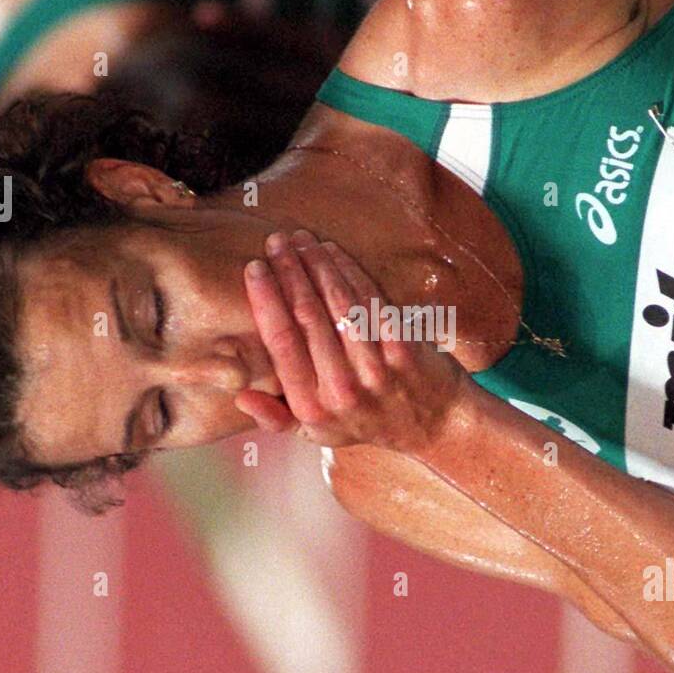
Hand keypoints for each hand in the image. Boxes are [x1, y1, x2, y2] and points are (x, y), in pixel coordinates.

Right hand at [235, 229, 468, 451]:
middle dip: (288, 272)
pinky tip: (333, 251)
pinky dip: (350, 270)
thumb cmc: (364, 420)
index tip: (254, 268)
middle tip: (275, 242)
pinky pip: (371, 299)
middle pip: (307, 317)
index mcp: (313, 407)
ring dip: (317, 264)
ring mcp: (377, 368)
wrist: (435, 424)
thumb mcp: (316, 433)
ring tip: (300, 238)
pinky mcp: (404, 347)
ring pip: (339, 302)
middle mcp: (343, 389)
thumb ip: (274, 417)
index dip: (266, 301)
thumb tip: (239, 394)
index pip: (281, 344)